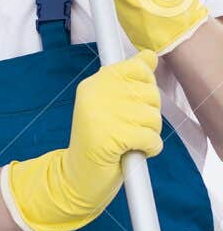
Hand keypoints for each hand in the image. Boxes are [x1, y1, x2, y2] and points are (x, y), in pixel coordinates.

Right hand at [4, 49, 162, 230]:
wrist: (78, 174)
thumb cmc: (99, 138)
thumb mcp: (112, 103)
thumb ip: (130, 79)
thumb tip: (150, 56)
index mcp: (94, 83)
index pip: (136, 68)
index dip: (145, 87)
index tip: (130, 104)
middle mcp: (95, 94)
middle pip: (150, 94)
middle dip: (148, 115)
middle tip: (126, 127)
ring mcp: (102, 116)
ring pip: (154, 118)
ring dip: (148, 134)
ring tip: (127, 141)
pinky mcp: (111, 138)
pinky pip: (152, 139)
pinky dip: (149, 149)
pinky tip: (131, 152)